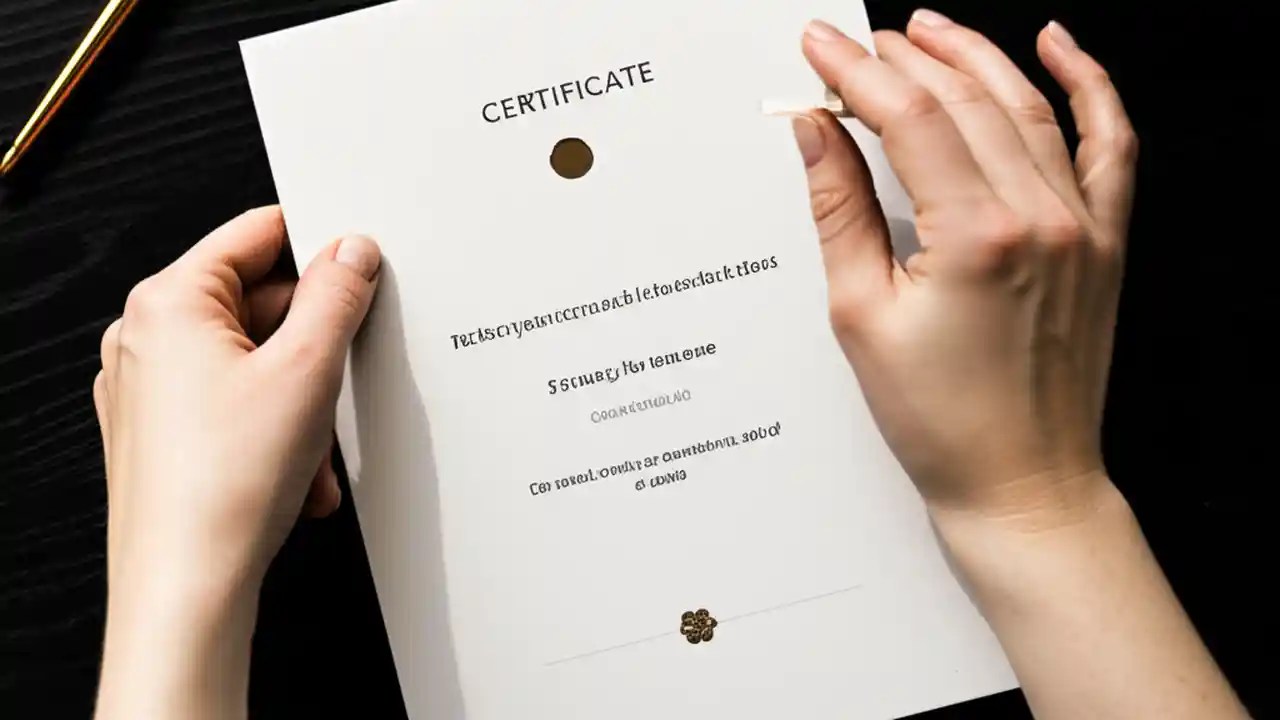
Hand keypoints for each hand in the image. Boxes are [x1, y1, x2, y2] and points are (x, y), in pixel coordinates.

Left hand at [92, 206, 379, 718]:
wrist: (186, 587)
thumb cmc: (223, 487)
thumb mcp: (308, 370)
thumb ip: (337, 296)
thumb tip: (351, 253)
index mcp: (168, 303)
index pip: (256, 234)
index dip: (317, 245)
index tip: (359, 266)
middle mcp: (145, 340)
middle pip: (257, 304)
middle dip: (314, 347)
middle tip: (344, 375)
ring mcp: (148, 391)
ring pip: (252, 362)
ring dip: (302, 399)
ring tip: (317, 445)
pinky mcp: (161, 435)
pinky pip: (235, 406)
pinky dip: (277, 430)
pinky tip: (301, 474)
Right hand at [793, 14, 1135, 524]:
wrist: (1021, 483)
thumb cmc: (943, 422)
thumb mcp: (863, 315)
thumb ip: (839, 210)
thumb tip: (816, 132)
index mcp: (978, 236)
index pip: (909, 118)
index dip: (857, 72)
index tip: (822, 45)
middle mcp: (1042, 218)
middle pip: (967, 101)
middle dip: (904, 59)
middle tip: (858, 43)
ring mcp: (1084, 226)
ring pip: (1029, 107)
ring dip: (975, 57)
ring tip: (928, 31)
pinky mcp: (1105, 241)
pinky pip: (1111, 142)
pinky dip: (1090, 86)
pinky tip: (1061, 47)